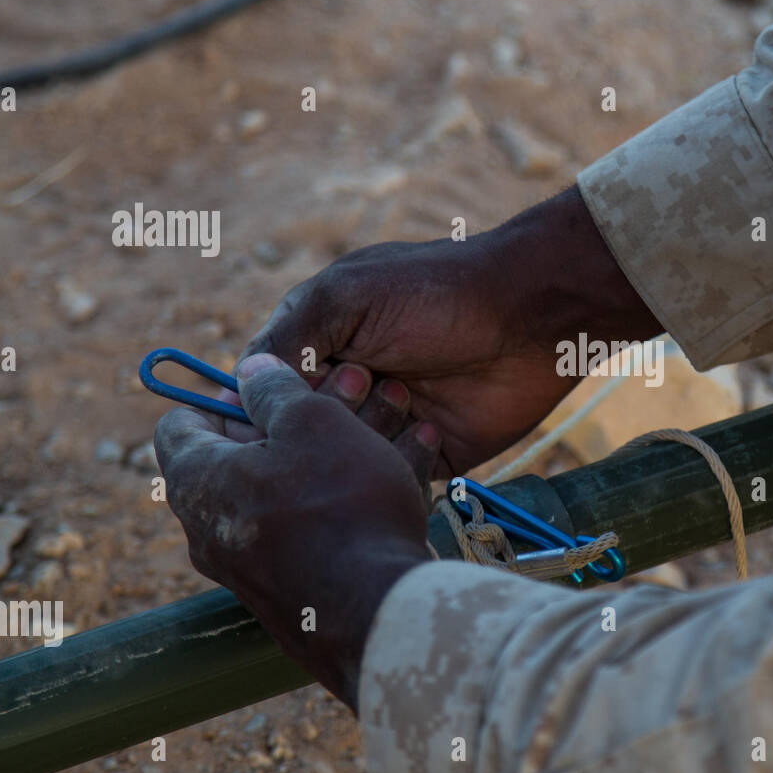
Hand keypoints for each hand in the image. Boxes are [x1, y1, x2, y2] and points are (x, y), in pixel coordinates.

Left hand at [154, 353, 440, 709]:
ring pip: (291, 494)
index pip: (179, 426)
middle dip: (294, 424)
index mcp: (198, 483)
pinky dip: (351, 500)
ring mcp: (253, 570)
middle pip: (243, 460)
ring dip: (336, 458)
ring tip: (395, 431)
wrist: (377, 611)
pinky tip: (406, 478)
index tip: (264, 384)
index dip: (219, 395)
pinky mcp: (295, 594)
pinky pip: (316, 531)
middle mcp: (213, 532)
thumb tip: (249, 370)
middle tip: (345, 401)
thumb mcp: (310, 421)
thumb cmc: (340, 505)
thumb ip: (274, 389)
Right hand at [238, 186, 661, 475]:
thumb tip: (240, 382)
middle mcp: (348, 387)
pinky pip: (394, 481)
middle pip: (302, 434)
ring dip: (369, 436)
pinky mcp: (427, 455)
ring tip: (408, 390)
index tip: (268, 414)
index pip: (265, 389)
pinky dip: (403, 463)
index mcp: (321, 343)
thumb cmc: (437, 292)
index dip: (262, 407)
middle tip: (367, 380)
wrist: (532, 316)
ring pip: (345, 463)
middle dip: (326, 417)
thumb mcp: (349, 295)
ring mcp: (387, 424)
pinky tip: (431, 422)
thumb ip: (292, 335)